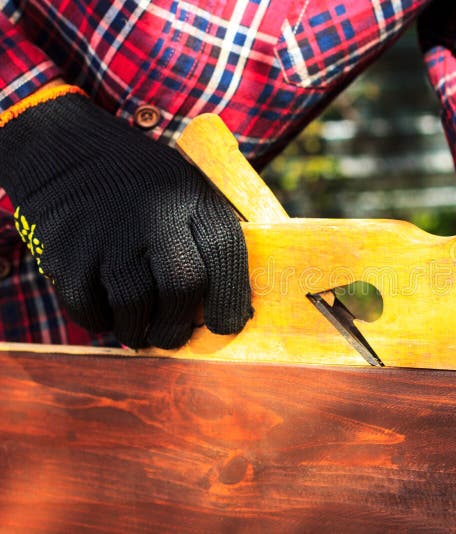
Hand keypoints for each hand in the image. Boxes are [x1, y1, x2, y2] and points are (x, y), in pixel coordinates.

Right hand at [0, 88, 251, 347]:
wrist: (67, 151)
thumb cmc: (143, 188)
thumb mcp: (187, 192)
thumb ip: (208, 240)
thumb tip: (235, 310)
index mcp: (193, 199)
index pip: (226, 255)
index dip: (231, 300)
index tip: (227, 326)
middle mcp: (153, 214)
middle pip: (181, 287)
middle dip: (180, 326)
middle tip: (174, 337)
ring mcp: (107, 234)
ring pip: (134, 305)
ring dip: (140, 331)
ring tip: (142, 330)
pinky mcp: (67, 252)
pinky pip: (89, 309)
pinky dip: (101, 321)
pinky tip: (108, 313)